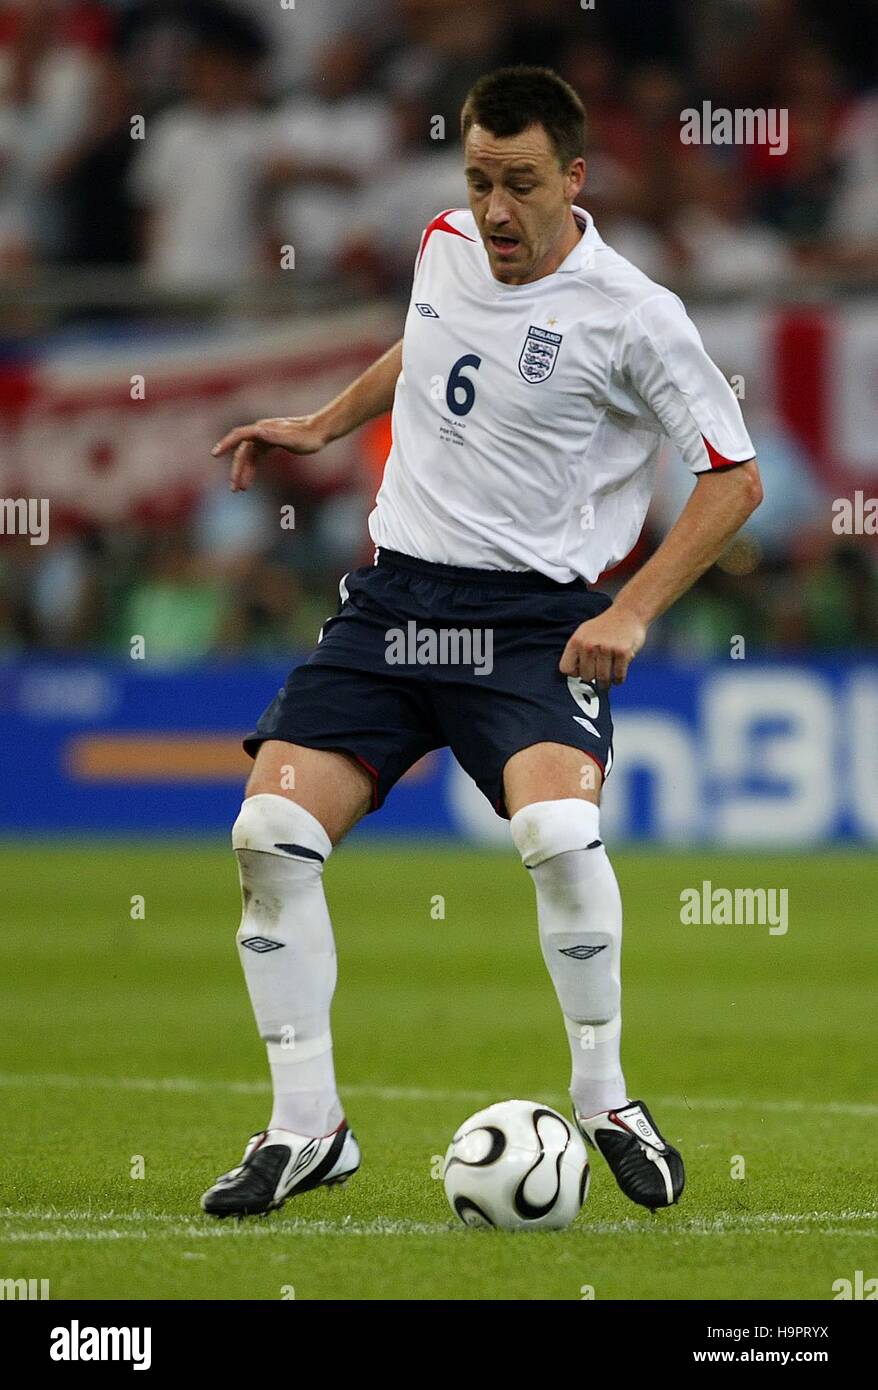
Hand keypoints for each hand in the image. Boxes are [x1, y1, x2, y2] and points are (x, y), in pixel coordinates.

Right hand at [211, 415, 328, 491]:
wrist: (321, 430)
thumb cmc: (309, 437)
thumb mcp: (292, 440)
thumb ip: (274, 436)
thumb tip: (257, 432)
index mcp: (262, 429)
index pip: (239, 436)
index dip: (225, 444)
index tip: (214, 454)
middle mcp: (261, 431)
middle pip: (243, 451)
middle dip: (237, 470)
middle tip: (234, 489)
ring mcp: (266, 436)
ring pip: (249, 456)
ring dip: (244, 471)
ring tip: (241, 489)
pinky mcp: (272, 442)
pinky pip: (257, 456)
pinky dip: (252, 467)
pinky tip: (249, 479)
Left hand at [559, 605, 646, 686]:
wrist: (628, 613)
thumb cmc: (605, 626)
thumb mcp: (584, 633)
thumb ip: (576, 651)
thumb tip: (573, 674)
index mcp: (577, 641)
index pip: (566, 668)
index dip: (574, 673)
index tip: (582, 671)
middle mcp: (589, 645)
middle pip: (586, 677)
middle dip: (593, 678)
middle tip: (598, 674)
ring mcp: (606, 649)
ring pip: (602, 679)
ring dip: (606, 683)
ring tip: (608, 679)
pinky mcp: (622, 653)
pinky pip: (618, 676)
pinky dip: (619, 679)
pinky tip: (618, 675)